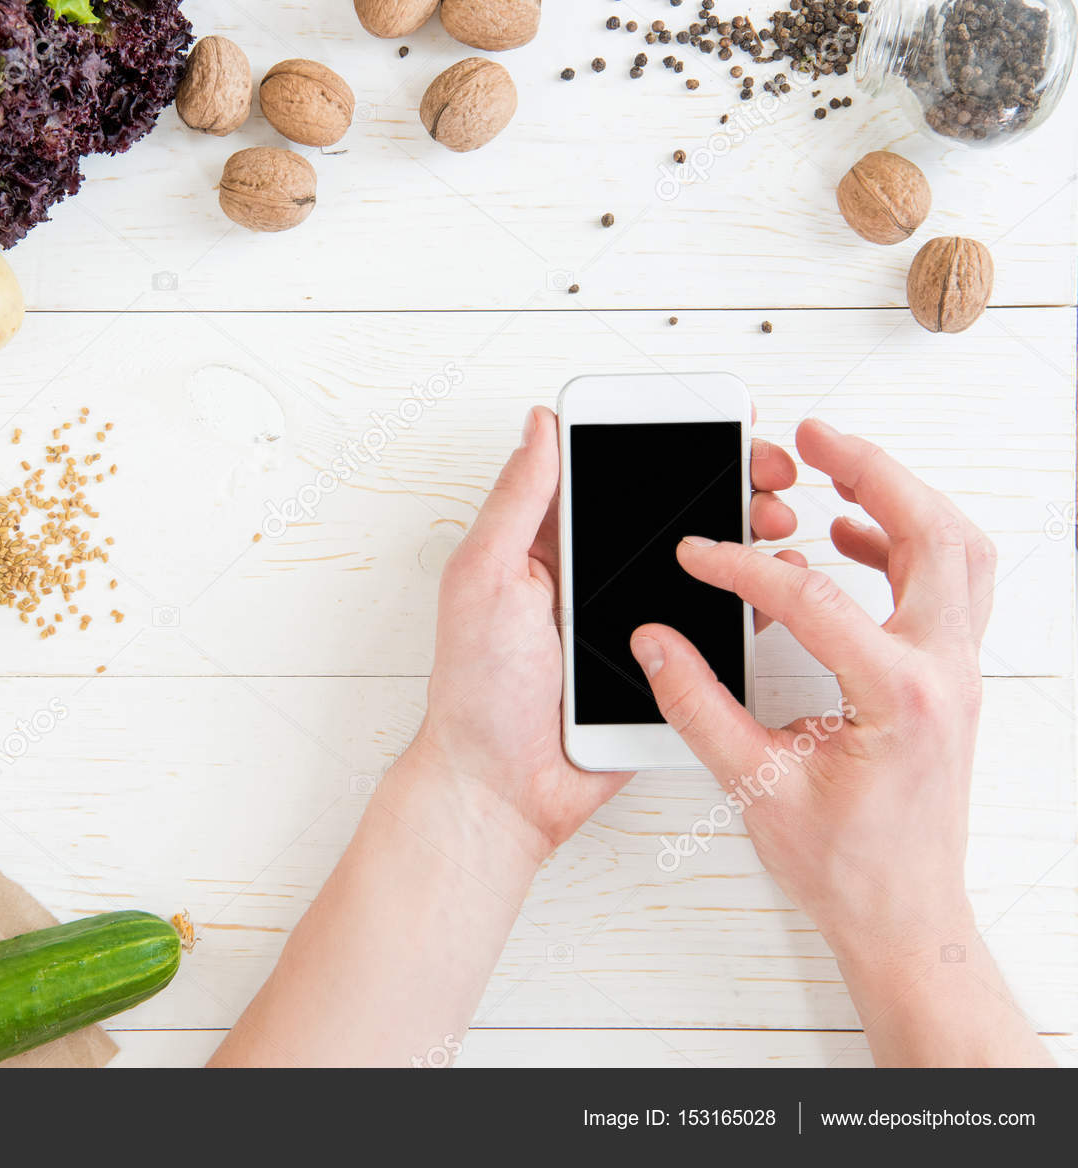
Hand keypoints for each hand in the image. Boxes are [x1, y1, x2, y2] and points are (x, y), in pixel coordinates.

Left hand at [408, 405, 799, 860]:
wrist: (502, 789)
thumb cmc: (477, 689)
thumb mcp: (485, 578)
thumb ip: (518, 501)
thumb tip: (542, 424)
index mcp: (548, 543)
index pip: (614, 471)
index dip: (666, 438)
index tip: (717, 419)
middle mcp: (595, 574)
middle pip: (674, 510)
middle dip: (728, 479)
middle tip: (767, 470)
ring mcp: (634, 618)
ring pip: (705, 563)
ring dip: (749, 532)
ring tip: (775, 520)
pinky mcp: (665, 664)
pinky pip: (716, 624)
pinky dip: (753, 600)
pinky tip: (777, 582)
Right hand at [629, 417, 989, 956]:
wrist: (904, 914)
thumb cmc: (845, 865)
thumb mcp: (755, 783)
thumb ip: (697, 704)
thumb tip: (655, 642)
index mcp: (899, 696)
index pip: (816, 597)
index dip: (743, 566)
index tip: (699, 553)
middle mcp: (944, 673)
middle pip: (932, 533)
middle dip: (872, 471)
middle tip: (813, 436)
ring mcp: (957, 673)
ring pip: (958, 550)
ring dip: (903, 497)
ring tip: (838, 467)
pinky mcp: (949, 678)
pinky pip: (951, 584)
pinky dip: (908, 543)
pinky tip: (851, 538)